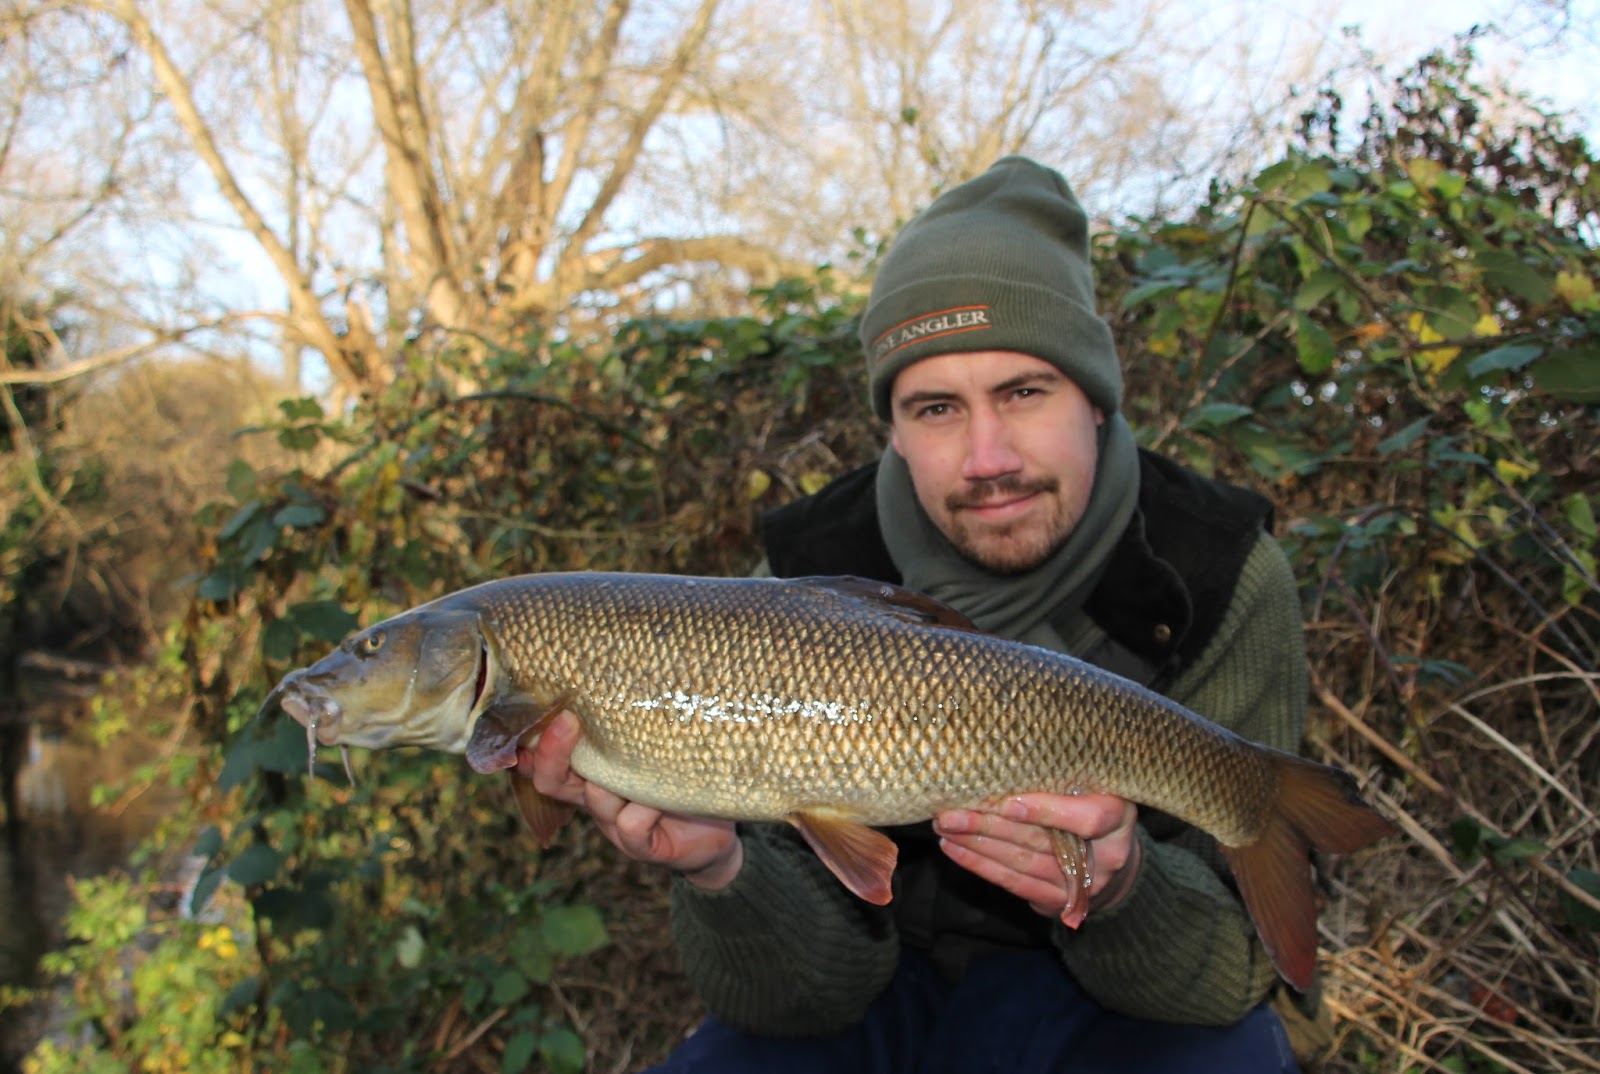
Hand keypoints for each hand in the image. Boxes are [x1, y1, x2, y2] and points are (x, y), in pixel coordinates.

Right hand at [515, 711, 743, 889]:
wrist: (716, 831)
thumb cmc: (684, 774)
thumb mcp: (657, 744)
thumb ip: (635, 724)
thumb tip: (629, 675)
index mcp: (593, 772)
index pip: (546, 758)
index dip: (527, 744)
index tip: (522, 716)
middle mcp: (596, 798)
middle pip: (551, 781)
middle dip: (552, 752)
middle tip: (567, 720)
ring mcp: (615, 825)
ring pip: (595, 799)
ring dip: (613, 782)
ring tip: (645, 765)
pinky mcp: (641, 846)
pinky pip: (630, 825)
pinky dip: (643, 811)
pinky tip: (663, 803)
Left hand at [934, 792, 1141, 926]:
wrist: (1115, 861)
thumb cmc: (1094, 805)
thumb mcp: (1094, 784)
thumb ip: (1060, 777)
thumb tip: (999, 758)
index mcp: (1119, 817)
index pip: (1087, 818)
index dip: (1047, 811)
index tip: (1009, 802)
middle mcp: (1107, 856)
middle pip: (1041, 841)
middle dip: (990, 825)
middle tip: (951, 812)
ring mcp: (1082, 885)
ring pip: (1021, 863)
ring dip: (977, 844)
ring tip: (945, 826)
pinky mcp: (1059, 902)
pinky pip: (1013, 883)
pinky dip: (980, 865)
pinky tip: (954, 848)